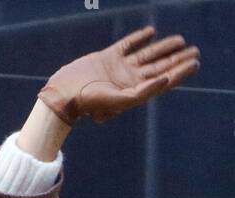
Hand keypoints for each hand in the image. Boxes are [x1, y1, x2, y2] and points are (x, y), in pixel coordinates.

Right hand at [38, 25, 198, 125]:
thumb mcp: (117, 101)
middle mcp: (129, 80)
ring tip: (180, 40)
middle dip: (177, 59)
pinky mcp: (107, 57)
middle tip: (195, 51)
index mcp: (133, 91)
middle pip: (159, 67)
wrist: (64, 94)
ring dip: (163, 47)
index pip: (163, 81)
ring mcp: (119, 68)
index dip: (180, 72)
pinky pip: (127, 45)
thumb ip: (141, 93)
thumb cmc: (88, 102)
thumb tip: (165, 80)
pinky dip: (139, 38)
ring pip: (147, 55)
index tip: (194, 62)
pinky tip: (151, 32)